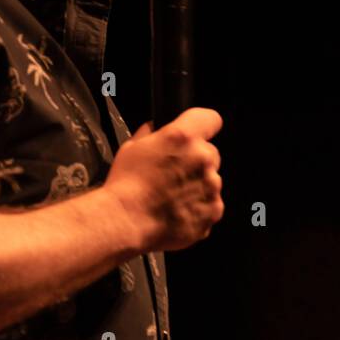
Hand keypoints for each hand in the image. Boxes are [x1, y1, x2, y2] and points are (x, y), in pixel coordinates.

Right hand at [104, 107, 224, 252]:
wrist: (126, 221)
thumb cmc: (125, 183)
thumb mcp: (132, 146)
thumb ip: (151, 134)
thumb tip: (156, 130)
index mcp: (183, 137)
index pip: (211, 119)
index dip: (203, 126)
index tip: (197, 134)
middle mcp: (202, 158)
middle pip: (210, 153)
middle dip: (196, 160)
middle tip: (175, 173)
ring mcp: (211, 186)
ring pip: (211, 180)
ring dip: (197, 185)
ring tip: (173, 197)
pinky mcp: (214, 210)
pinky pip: (211, 204)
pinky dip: (199, 207)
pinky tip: (178, 212)